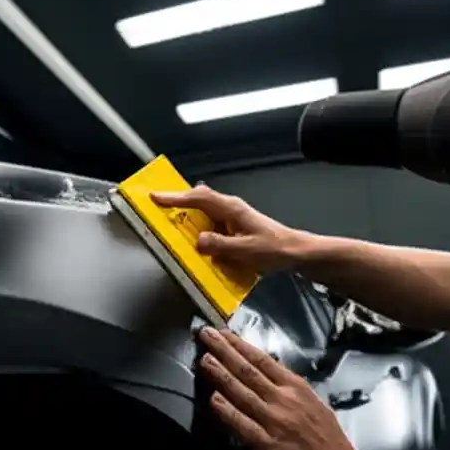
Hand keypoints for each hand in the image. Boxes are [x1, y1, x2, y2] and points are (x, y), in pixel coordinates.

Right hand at [151, 185, 307, 272]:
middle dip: (176, 200)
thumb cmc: (274, 249)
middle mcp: (229, 208)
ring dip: (186, 213)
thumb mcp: (247, 250)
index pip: (198, 198)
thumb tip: (198, 241)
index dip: (175, 198)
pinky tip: (191, 237)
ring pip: (202, 209)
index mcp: (231, 209)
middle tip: (155, 204)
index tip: (155, 197)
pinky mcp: (231, 226)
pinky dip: (197, 225)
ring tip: (167, 220)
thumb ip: (221, 245)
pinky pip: (208, 221)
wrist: (294, 252)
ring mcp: (230, 216)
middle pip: (198, 198)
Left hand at [196, 327, 375, 449]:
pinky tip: (213, 399)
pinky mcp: (267, 446)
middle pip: (248, 370)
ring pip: (241, 392)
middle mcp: (286, 401)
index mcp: (299, 391)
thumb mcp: (318, 412)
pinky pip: (241, 424)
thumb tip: (274, 386)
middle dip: (224, 350)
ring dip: (220, 374)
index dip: (241, 345)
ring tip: (204, 359)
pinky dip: (226, 410)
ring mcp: (275, 422)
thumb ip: (295, 398)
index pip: (264, 361)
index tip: (225, 333)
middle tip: (206, 334)